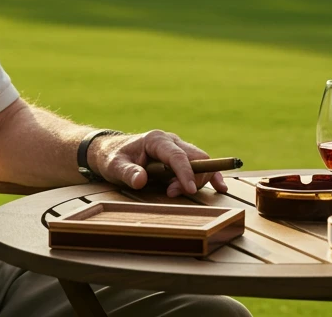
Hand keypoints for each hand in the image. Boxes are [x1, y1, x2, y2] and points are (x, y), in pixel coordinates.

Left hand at [90, 130, 229, 196]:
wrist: (111, 152)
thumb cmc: (113, 158)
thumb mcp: (114, 166)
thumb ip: (127, 172)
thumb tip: (141, 180)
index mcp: (156, 139)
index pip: (178, 155)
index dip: (186, 172)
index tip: (189, 190)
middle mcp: (171, 141)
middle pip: (196, 157)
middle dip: (192, 177)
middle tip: (171, 193)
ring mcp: (177, 149)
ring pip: (200, 161)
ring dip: (196, 180)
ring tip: (173, 192)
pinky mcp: (180, 158)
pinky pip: (200, 165)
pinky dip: (211, 176)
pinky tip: (220, 187)